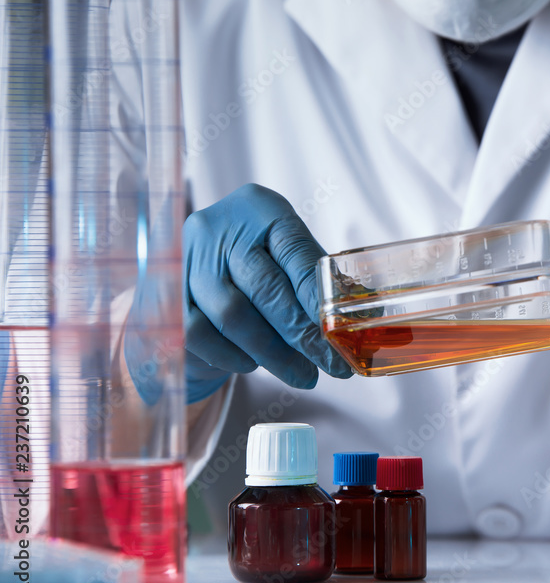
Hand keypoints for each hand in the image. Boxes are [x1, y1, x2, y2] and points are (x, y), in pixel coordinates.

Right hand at [183, 184, 350, 401]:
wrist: (185, 276)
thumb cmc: (250, 266)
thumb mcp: (283, 257)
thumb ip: (313, 281)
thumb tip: (355, 323)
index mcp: (258, 208)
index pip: (296, 253)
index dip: (319, 299)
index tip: (340, 336)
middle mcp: (216, 227)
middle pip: (265, 287)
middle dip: (302, 334)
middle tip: (330, 365)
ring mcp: (184, 260)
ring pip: (233, 315)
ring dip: (273, 354)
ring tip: (302, 374)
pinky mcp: (162, 295)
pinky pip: (201, 335)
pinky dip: (233, 356)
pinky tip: (253, 365)